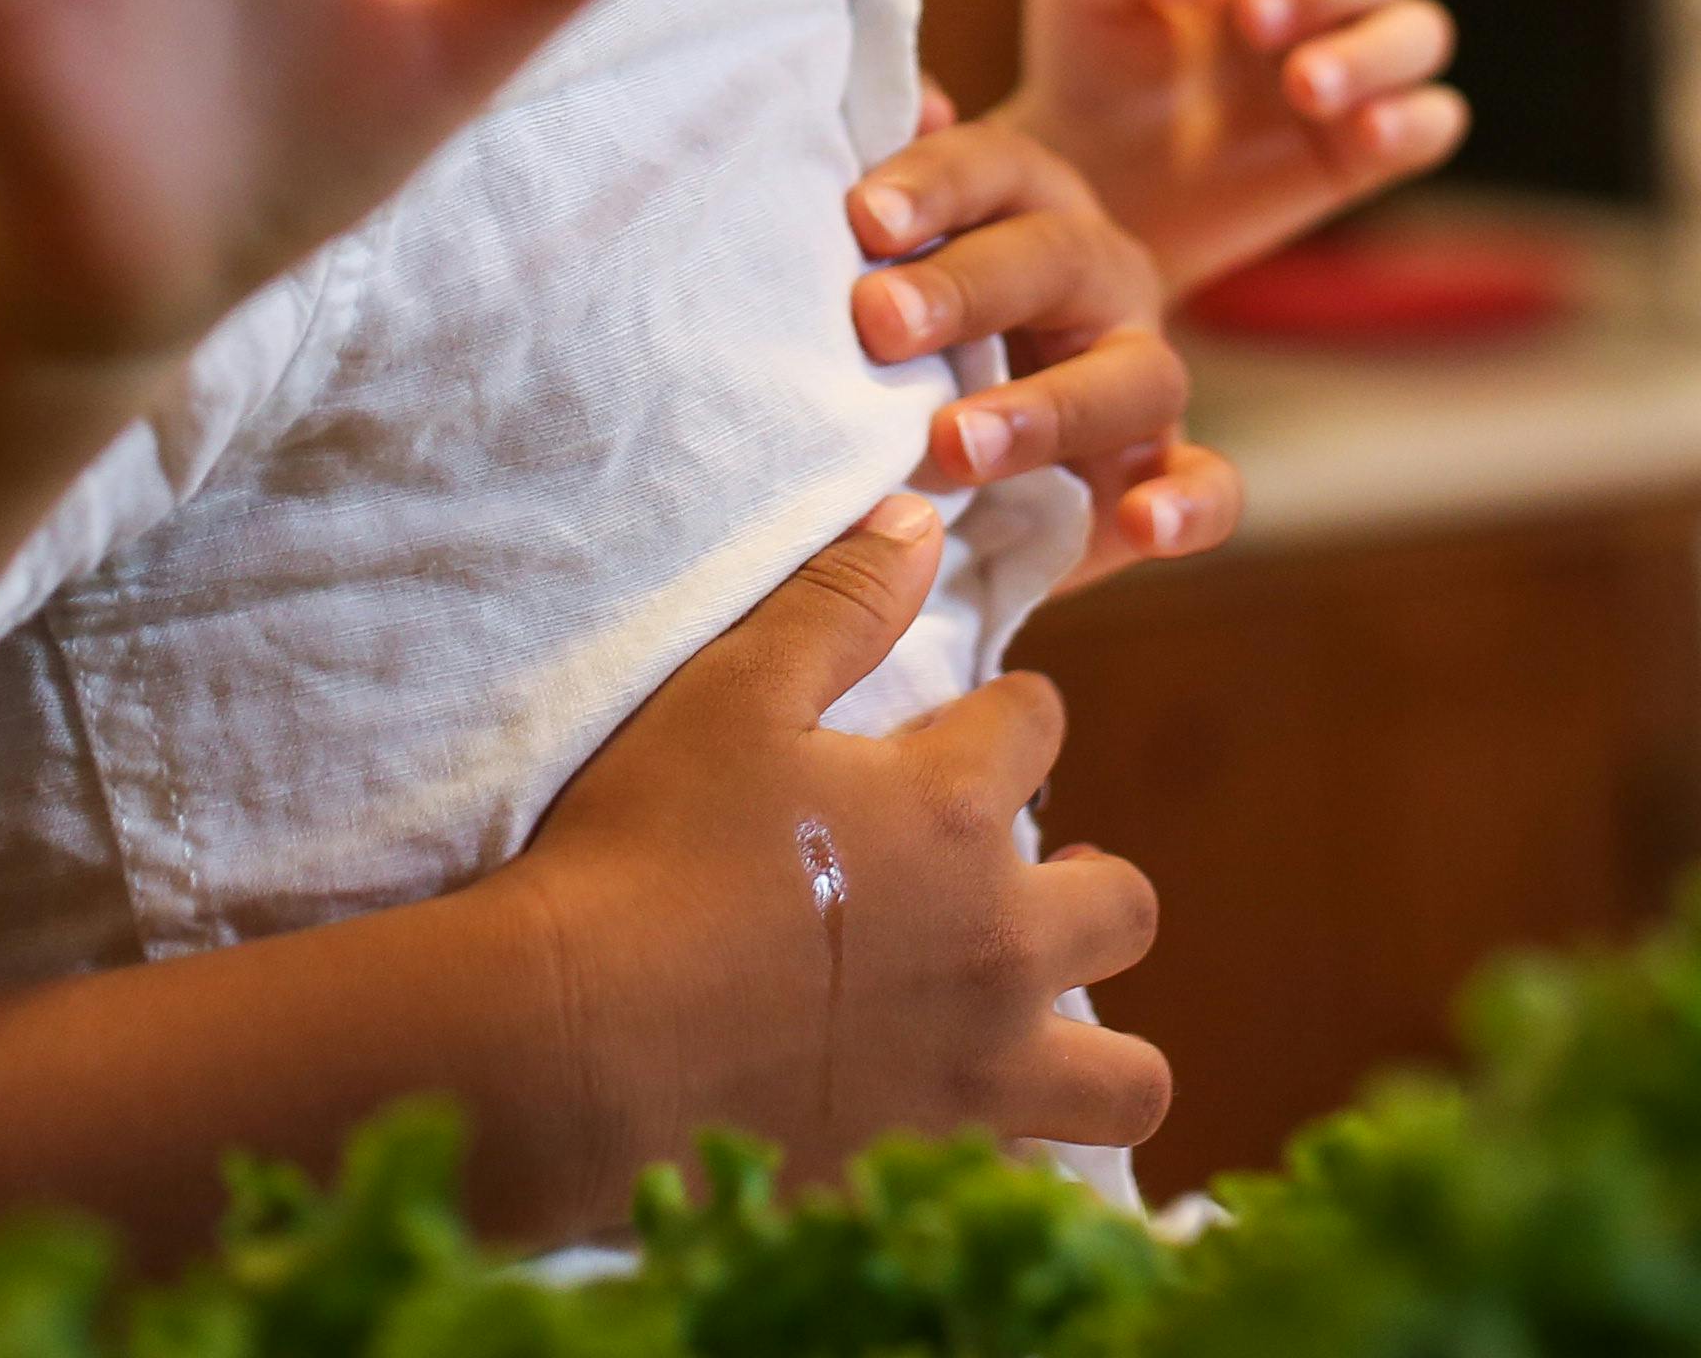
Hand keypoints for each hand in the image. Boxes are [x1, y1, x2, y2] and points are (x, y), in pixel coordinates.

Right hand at [514, 496, 1165, 1165]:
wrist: (571, 1044)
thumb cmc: (644, 851)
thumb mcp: (732, 693)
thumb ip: (839, 600)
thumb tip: (919, 519)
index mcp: (953, 811)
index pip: (1039, 724)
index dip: (1002, 718)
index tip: (961, 732)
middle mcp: (997, 944)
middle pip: (1124, 902)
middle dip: (1087, 882)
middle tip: (1008, 884)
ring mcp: (973, 1074)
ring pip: (1129, 1081)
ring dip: (1098, 1052)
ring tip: (1026, 1028)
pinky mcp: (924, 1170)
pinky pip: (1019, 1182)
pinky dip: (1003, 1158)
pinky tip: (948, 1134)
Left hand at [848, 110, 1231, 585]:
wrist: (964, 419)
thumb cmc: (912, 310)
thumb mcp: (890, 243)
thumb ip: (891, 183)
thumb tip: (920, 104)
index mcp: (1029, 199)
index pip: (993, 167)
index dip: (931, 185)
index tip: (860, 218)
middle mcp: (1099, 274)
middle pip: (1054, 261)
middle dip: (964, 289)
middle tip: (876, 323)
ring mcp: (1142, 373)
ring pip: (1134, 376)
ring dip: (1046, 409)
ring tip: (952, 444)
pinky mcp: (1161, 470)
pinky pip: (1212, 486)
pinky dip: (1188, 504)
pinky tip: (1142, 525)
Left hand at [999, 0, 1462, 298]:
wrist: (1088, 184)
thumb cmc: (1089, 65)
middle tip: (1252, 22)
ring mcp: (1351, 71)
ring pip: (1422, 32)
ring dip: (1374, 51)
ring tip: (1301, 87)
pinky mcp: (1364, 150)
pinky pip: (1436, 122)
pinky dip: (1414, 120)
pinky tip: (1359, 135)